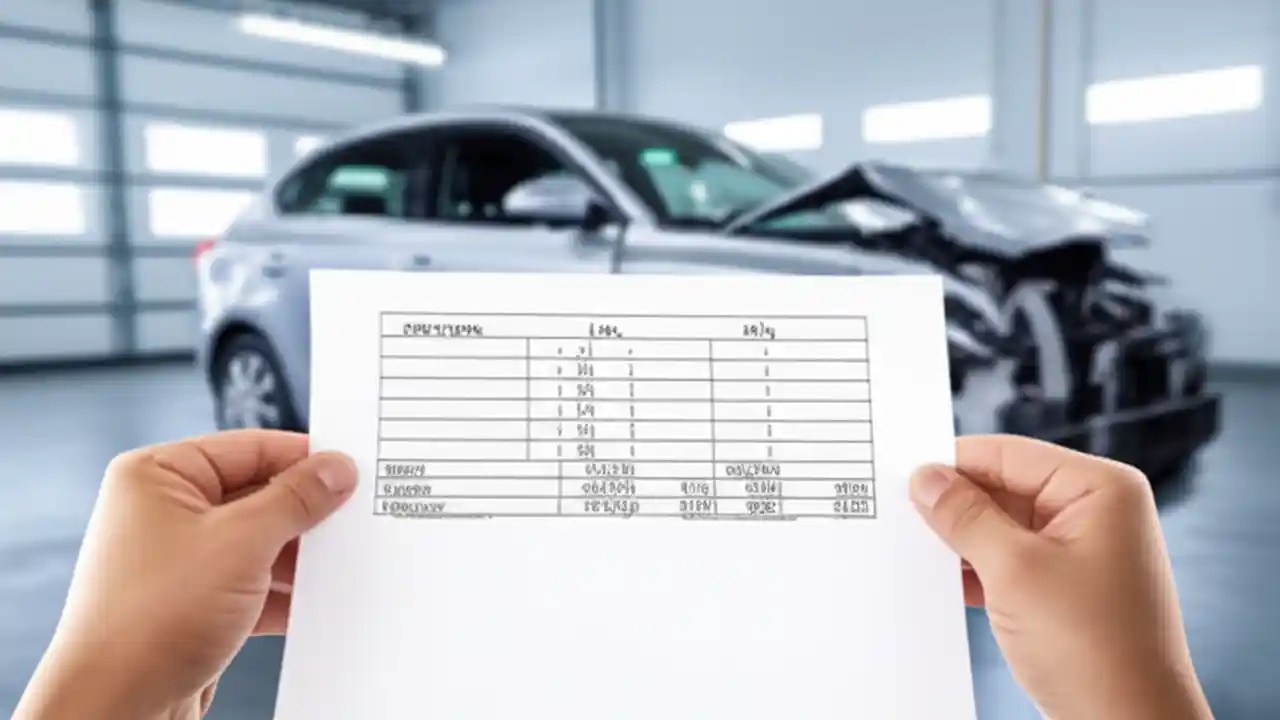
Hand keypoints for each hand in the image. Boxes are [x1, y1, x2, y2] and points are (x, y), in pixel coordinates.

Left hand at [15, 431, 356, 719]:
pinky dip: (281, 593)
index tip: (351, 470)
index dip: (304, 458)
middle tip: (353, 519)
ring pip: (258, 542)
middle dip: (304, 513)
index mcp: (157, 475)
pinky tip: (313, 603)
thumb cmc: (149, 620)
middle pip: (257, 494)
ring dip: (296, 558)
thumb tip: (334, 470)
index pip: (250, 448)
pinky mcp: (192, 603)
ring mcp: (177, 559)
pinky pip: (250, 583)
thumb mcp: (241, 543)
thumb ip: (296, 500)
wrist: (115, 707)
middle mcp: (162, 511)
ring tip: (337, 565)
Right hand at [911, 435, 1211, 719]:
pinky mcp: (1067, 588)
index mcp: (1100, 488)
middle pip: (1004, 487)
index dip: (952, 463)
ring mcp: (1084, 551)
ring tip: (916, 552)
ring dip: (962, 541)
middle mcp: (1097, 511)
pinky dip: (977, 569)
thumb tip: (926, 479)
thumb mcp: (1014, 571)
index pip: (1008, 454)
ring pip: (1002, 526)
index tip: (900, 475)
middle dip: (955, 506)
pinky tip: (942, 582)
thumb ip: (965, 517)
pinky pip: (1011, 560)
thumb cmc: (1095, 650)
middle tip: (898, 516)